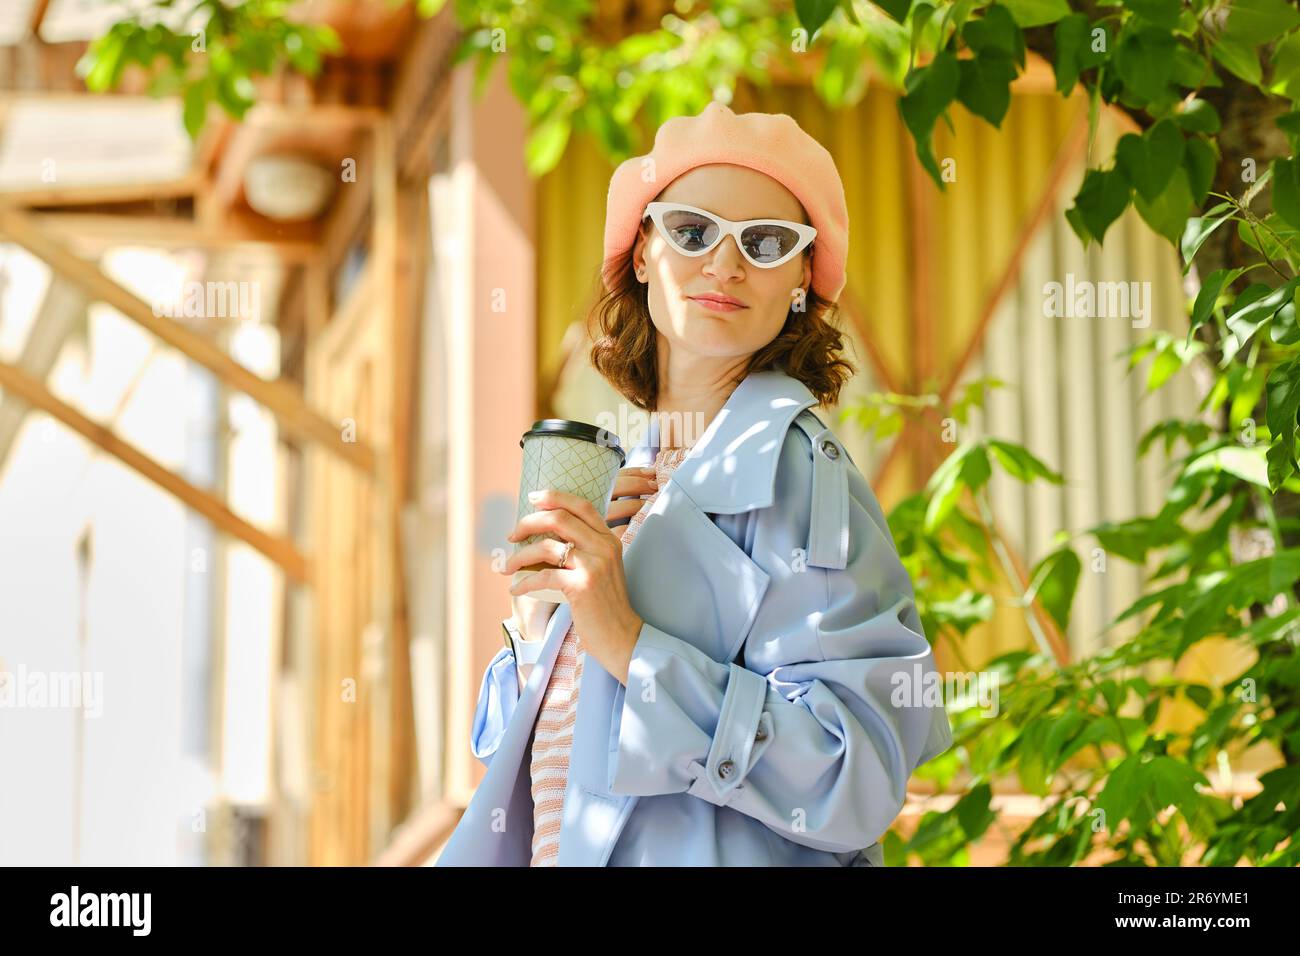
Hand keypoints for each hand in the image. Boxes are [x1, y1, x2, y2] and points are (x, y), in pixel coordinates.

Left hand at [501, 467, 654, 642]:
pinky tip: (516, 588)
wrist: (621, 636)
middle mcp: (603, 547)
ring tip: (508, 567)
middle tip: (512, 535)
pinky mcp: (582, 585)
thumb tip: (547, 539)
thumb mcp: (603, 569)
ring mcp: (593, 565)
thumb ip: (585, 550)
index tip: (533, 498)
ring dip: (520, 556)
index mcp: (609, 539)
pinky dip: (524, 582)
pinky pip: (543, 576)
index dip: (555, 497)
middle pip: (559, 518)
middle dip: (528, 523)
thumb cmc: (605, 605)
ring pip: (547, 546)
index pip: (581, 505)